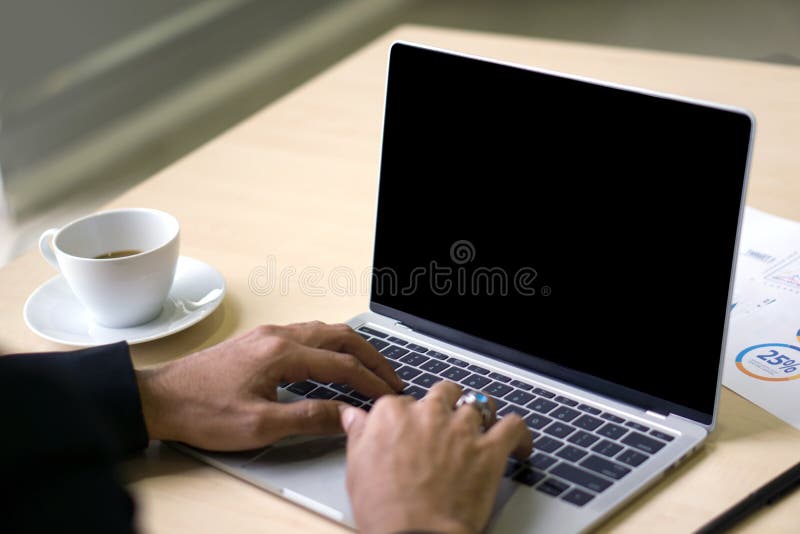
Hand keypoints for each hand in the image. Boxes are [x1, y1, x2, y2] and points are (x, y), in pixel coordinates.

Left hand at [135, 321, 403, 449]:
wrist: (158, 399)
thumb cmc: (203, 412)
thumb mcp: (260, 425)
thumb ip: (309, 417)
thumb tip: (346, 416)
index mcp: (282, 353)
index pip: (342, 365)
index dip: (370, 382)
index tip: (389, 398)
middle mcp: (278, 336)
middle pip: (339, 336)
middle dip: (370, 355)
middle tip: (390, 377)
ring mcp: (266, 335)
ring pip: (323, 331)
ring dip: (350, 347)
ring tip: (369, 368)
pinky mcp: (257, 341)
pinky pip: (306, 335)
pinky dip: (330, 346)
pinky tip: (331, 362)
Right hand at [341, 381, 531, 533]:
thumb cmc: (384, 511)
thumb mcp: (356, 469)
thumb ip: (359, 435)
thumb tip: (354, 418)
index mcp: (392, 415)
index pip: (401, 401)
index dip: (408, 417)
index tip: (410, 430)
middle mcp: (428, 414)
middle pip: (443, 393)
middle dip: (445, 404)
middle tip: (444, 424)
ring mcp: (461, 429)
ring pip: (478, 404)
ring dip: (479, 416)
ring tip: (479, 430)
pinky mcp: (489, 450)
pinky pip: (513, 426)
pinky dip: (517, 432)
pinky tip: (515, 441)